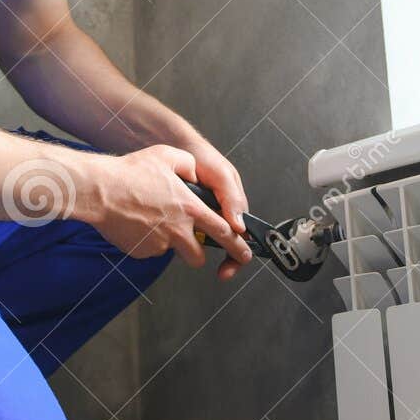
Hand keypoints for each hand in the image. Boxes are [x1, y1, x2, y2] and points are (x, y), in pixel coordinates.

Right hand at [74, 145, 253, 270]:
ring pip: (173, 251)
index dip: (238, 247)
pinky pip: (151, 249)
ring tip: (155, 222)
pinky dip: (148, 241)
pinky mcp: (142, 251)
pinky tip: (137, 222)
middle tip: (195, 246)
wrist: (98, 190)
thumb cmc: (130, 172)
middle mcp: (179, 229)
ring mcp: (159, 243)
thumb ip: (188, 166)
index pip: (224, 233)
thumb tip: (196, 175)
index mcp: (190, 208)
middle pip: (199, 254)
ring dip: (172, 244)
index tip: (244, 254)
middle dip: (200, 251)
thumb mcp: (166, 156)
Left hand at [183, 141, 251, 280]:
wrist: (175, 147)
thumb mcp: (221, 175)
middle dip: (229, 258)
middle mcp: (221, 211)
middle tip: (223, 272)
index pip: (244, 233)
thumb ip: (231, 198)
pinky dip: (187, 238)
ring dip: (204, 248)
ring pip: (209, 238)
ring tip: (196, 254)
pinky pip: (192, 230)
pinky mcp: (189, 213)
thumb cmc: (203, 157)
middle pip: (229, 241)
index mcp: (234, 204)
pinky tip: (179, 240)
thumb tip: (239, 226)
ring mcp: (205, 213)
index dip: (241, 251)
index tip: (233, 265)